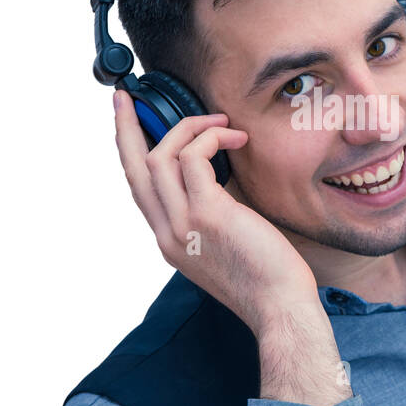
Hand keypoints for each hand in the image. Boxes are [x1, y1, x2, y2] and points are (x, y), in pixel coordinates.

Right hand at [112, 90, 322, 336]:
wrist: (279, 307)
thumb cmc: (264, 279)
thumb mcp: (223, 248)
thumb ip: (208, 218)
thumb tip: (215, 182)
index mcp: (169, 240)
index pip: (138, 188)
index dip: (129, 153)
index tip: (128, 124)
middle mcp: (167, 232)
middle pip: (132, 167)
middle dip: (127, 127)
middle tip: (127, 97)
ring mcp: (183, 223)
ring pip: (161, 156)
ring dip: (189, 127)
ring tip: (221, 123)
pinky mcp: (207, 213)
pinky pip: (194, 156)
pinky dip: (211, 137)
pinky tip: (235, 137)